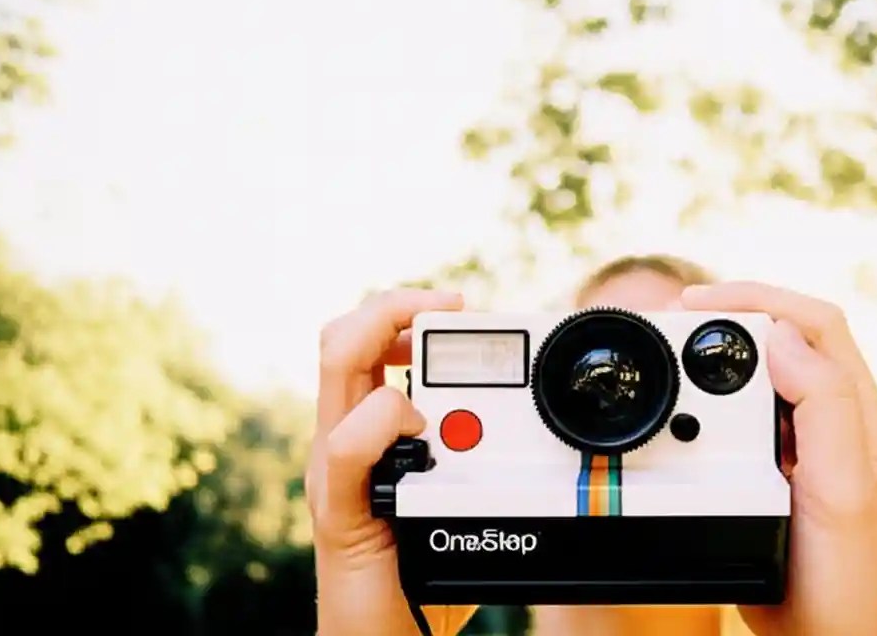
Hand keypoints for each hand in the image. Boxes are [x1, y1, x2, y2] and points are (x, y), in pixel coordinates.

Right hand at [307, 288, 476, 635]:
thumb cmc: (421, 573)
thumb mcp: (460, 494)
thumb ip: (479, 454)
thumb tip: (541, 421)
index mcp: (370, 430)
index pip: (366, 343)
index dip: (403, 309)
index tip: (458, 303)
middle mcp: (344, 437)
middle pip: (343, 336)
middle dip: (395, 303)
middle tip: (449, 303)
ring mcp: (335, 469)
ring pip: (335, 364)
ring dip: (385, 338)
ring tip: (427, 347)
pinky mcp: (336, 508)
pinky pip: (344, 446)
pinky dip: (384, 422)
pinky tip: (416, 430)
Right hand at [682, 282, 876, 635]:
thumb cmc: (844, 587)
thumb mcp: (840, 495)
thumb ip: (824, 410)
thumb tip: (782, 338)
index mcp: (869, 424)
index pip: (820, 327)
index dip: (760, 299)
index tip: (698, 302)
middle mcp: (851, 429)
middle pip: (795, 340)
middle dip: (736, 318)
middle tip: (678, 321)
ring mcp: (823, 450)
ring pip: (775, 374)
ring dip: (728, 356)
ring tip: (680, 354)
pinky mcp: (796, 473)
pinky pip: (760, 415)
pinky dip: (724, 398)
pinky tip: (697, 407)